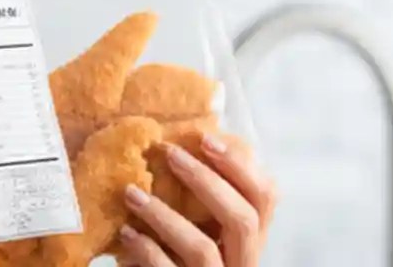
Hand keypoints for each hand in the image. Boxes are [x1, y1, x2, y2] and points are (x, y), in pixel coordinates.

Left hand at [117, 133, 276, 266]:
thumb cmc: (180, 257)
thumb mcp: (200, 228)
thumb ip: (201, 200)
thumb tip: (177, 144)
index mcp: (250, 238)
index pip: (265, 198)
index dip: (241, 166)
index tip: (206, 138)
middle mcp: (242, 262)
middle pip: (244, 220)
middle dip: (207, 182)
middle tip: (170, 153)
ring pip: (203, 249)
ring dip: (164, 216)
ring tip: (131, 193)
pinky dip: (147, 250)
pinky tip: (127, 232)